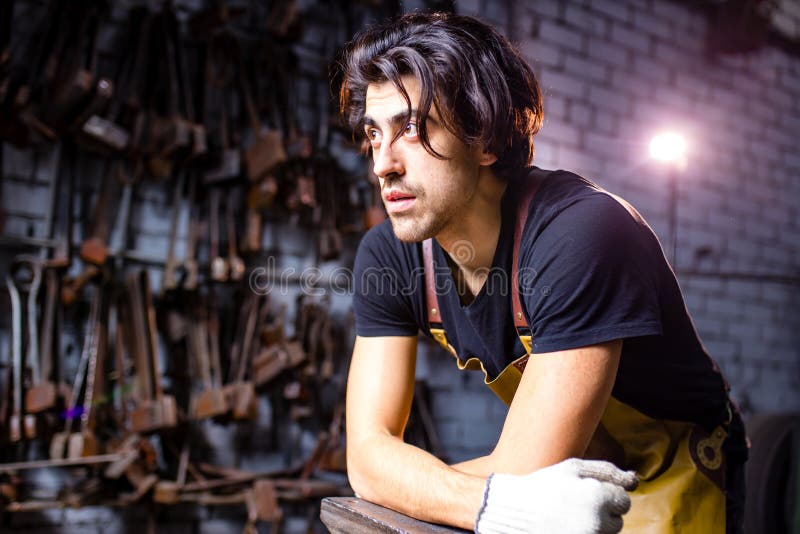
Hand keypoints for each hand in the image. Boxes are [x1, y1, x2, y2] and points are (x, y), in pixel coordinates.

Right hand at [475, 458, 637, 533]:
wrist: (514, 512)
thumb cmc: (543, 485)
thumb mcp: (572, 468)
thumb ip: (607, 471)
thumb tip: (634, 479)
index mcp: (598, 497)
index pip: (623, 500)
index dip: (608, 495)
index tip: (589, 493)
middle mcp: (597, 522)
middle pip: (618, 521)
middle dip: (604, 513)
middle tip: (578, 505)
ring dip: (597, 526)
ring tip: (572, 517)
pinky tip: (570, 527)